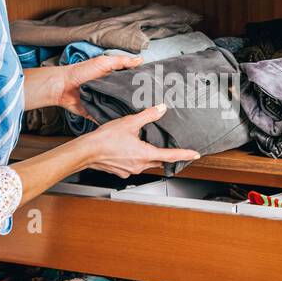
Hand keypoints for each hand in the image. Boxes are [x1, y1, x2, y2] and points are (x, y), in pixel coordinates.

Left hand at [54, 53, 143, 119]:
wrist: (62, 87)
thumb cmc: (81, 72)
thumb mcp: (103, 62)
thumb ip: (121, 61)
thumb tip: (140, 59)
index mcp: (112, 78)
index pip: (130, 82)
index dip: (140, 84)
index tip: (154, 88)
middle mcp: (110, 91)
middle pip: (127, 97)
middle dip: (136, 101)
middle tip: (151, 105)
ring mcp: (104, 103)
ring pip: (119, 109)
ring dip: (127, 112)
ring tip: (141, 116)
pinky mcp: (97, 113)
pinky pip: (108, 119)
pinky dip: (115, 121)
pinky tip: (125, 124)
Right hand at [80, 103, 199, 177]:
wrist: (86, 152)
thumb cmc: (104, 139)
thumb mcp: (129, 122)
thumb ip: (148, 116)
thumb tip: (161, 109)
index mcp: (145, 154)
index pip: (171, 156)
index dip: (184, 154)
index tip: (195, 154)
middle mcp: (139, 166)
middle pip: (159, 162)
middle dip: (166, 156)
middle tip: (173, 149)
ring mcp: (130, 170)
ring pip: (146, 164)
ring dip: (150, 156)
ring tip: (148, 145)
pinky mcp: (121, 171)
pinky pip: (134, 166)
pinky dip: (136, 158)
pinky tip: (130, 150)